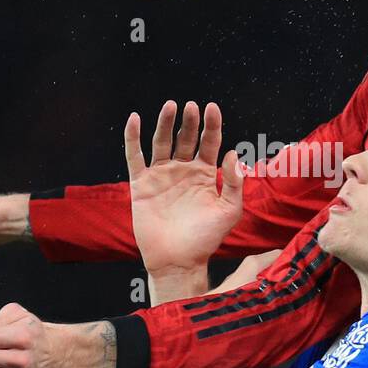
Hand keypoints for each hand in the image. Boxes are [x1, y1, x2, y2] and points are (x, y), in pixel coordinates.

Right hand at [125, 100, 244, 275]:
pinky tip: (134, 119)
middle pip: (186, 138)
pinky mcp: (141, 184)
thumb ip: (235, 183)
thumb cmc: (206, 239)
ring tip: (170, 106)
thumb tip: (233, 153)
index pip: (210, 142)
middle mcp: (183, 170)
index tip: (212, 108)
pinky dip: (132, 138)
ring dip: (165, 123)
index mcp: (205, 174)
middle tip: (191, 106)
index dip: (212, 124)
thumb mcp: (229, 212)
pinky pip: (134, 157)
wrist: (178, 261)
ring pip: (161, 142)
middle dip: (189, 121)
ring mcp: (161, 175)